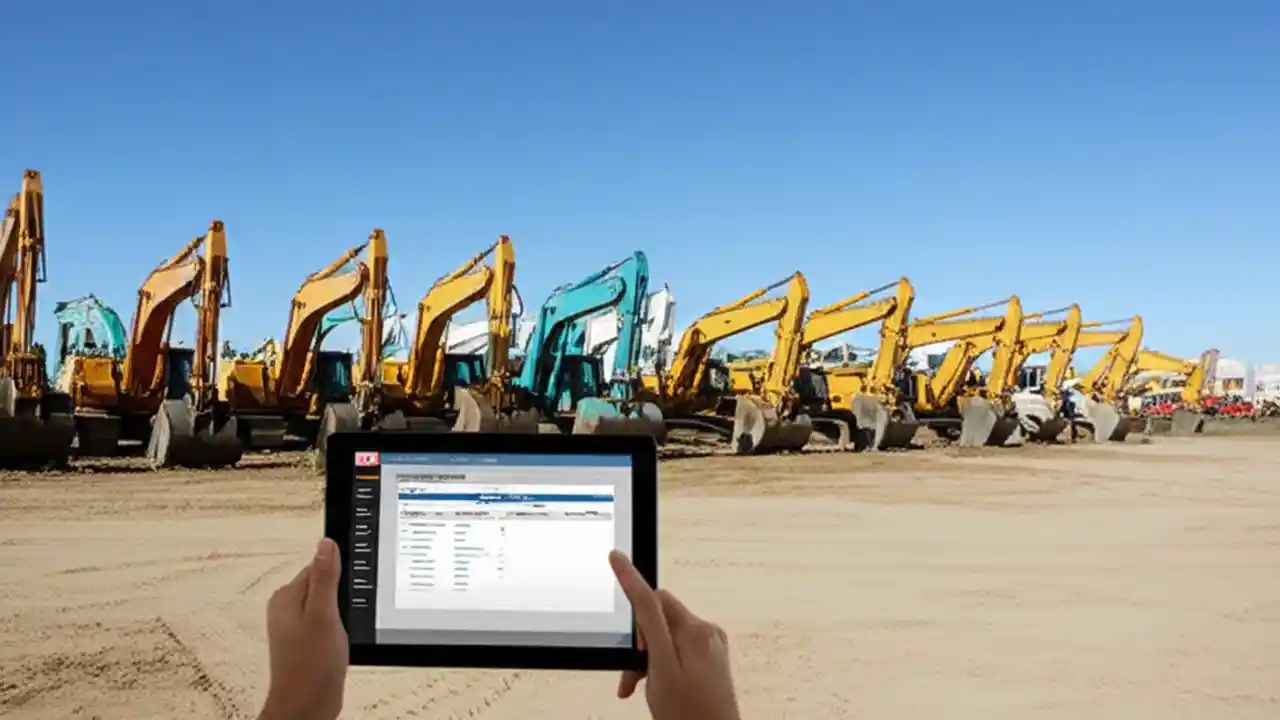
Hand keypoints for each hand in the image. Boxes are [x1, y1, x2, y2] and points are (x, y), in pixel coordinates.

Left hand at [259, 538, 348, 719]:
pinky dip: (338, 629)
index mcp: (286, 597)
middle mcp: (287, 609)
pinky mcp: (306, 640)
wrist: (306, 706)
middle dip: (342, 598)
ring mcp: (296, 626)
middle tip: (342, 619)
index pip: (318, 566)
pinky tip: (339, 643)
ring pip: (328, 605)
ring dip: (341, 616)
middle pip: (324, 585)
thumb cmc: (311, 666)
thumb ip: (325, 578)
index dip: (340, 579)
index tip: (346, 597)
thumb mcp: (324, 615)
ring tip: (339, 634)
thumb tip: (326, 545)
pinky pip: (328, 622)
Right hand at [609, 551, 740, 719]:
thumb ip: (653, 630)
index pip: (653, 597)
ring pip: (664, 637)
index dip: (630, 579)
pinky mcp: (710, 659)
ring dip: (647, 658)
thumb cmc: (689, 715)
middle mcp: (706, 633)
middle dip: (639, 643)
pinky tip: (656, 686)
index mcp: (694, 631)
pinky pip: (677, 649)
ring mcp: (710, 646)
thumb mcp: (661, 670)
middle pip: (657, 619)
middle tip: (629, 676)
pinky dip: (661, 663)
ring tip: (641, 688)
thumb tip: (646, 594)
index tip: (615, 557)